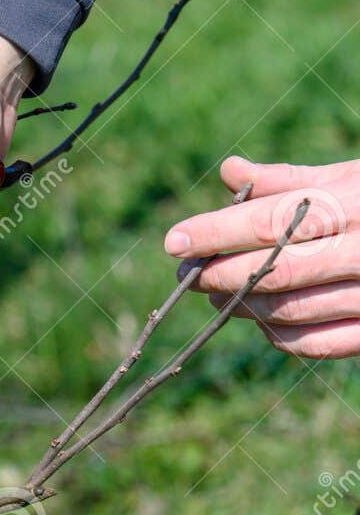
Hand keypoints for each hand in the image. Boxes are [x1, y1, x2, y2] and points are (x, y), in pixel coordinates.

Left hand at [164, 155, 359, 358]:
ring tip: (215, 295)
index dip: (217, 232)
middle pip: (277, 270)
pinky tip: (262, 322)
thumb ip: (291, 180)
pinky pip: (321, 344)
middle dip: (219, 274)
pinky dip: (282, 337)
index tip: (174, 241)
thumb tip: (229, 170)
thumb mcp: (353, 179)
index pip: (274, 220)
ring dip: (242, 307)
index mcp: (358, 202)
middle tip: (186, 274)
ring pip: (293, 311)